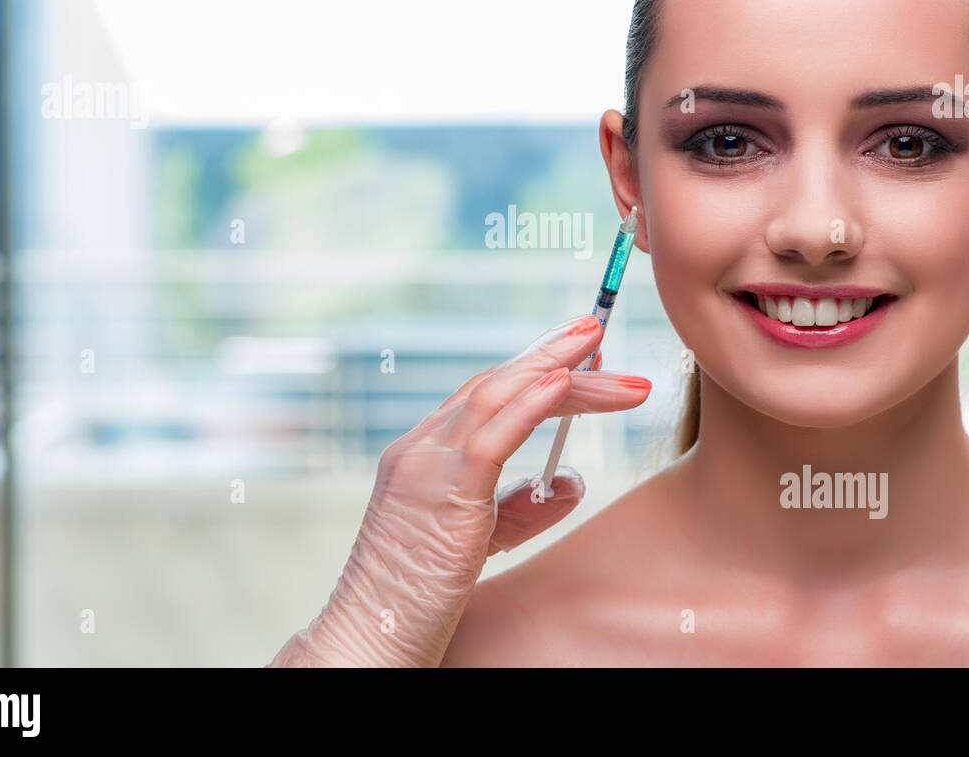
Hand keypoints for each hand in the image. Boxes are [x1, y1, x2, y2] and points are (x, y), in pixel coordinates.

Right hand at [268, 313, 650, 666]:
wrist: (370, 639)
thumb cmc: (419, 597)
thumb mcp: (481, 540)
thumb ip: (524, 507)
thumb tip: (575, 480)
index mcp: (425, 453)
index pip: (487, 395)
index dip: (535, 368)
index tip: (581, 353)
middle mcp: (421, 448)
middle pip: (497, 384)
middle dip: (552, 356)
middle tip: (598, 328)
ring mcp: (425, 465)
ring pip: (495, 396)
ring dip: (552, 366)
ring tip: (596, 340)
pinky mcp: (440, 492)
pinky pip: (490, 438)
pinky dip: (528, 405)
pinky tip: (561, 382)